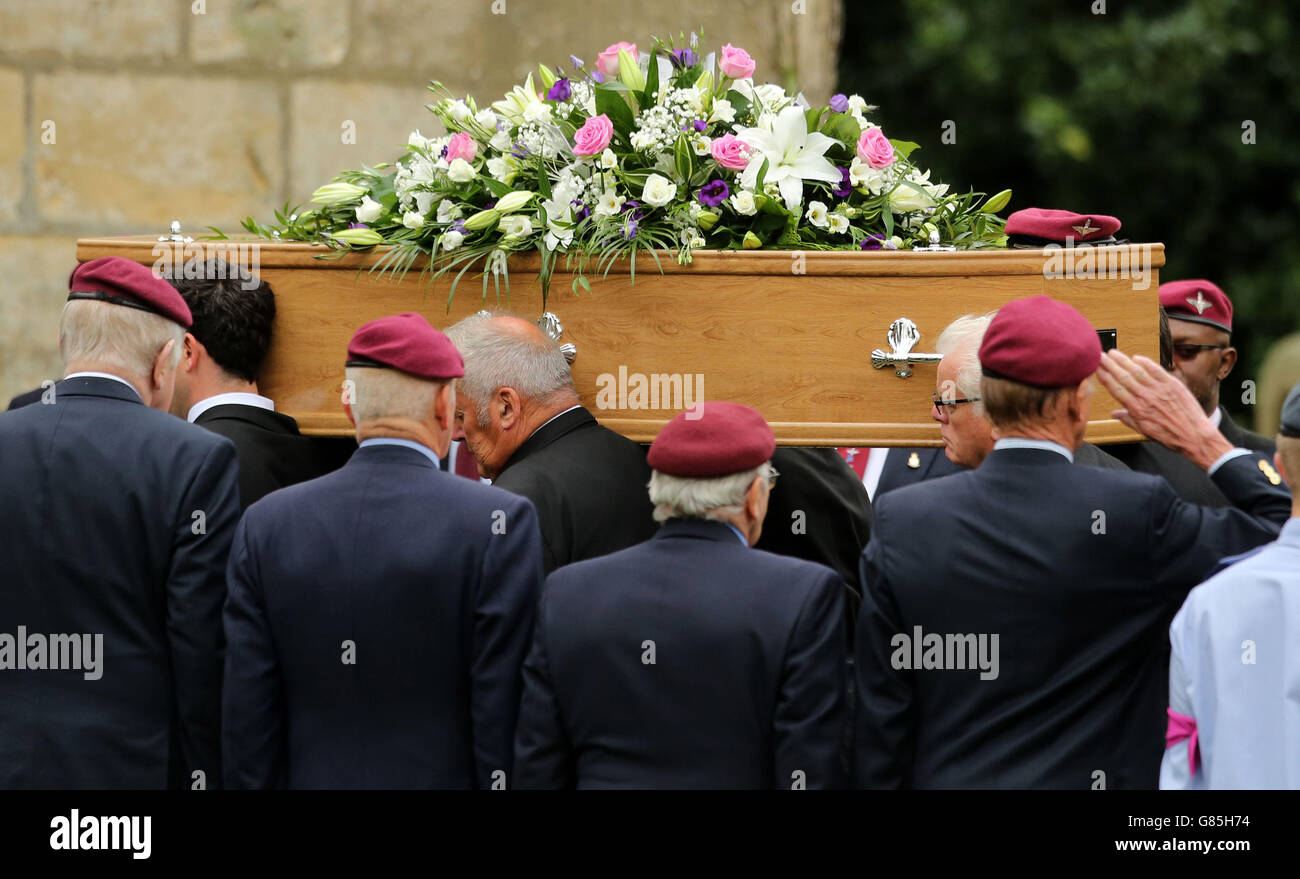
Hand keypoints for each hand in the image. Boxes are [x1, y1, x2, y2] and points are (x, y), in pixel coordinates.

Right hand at [1096, 350, 1233, 469]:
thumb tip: (1115, 414)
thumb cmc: (1169, 435)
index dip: (1105, 377)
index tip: (1097, 369)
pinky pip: (1156, 370)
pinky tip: (1136, 357)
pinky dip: (1146, 362)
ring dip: (1123, 361)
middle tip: (1100, 356)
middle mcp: (1145, 397)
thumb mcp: (1144, 430)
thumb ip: (1128, 419)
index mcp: (1136, 409)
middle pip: (1123, 377)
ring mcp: (1159, 389)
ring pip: (1137, 371)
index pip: (1116, 389)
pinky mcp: (1172, 384)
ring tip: (1113, 353)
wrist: (1194, 436)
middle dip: (1109, 365)